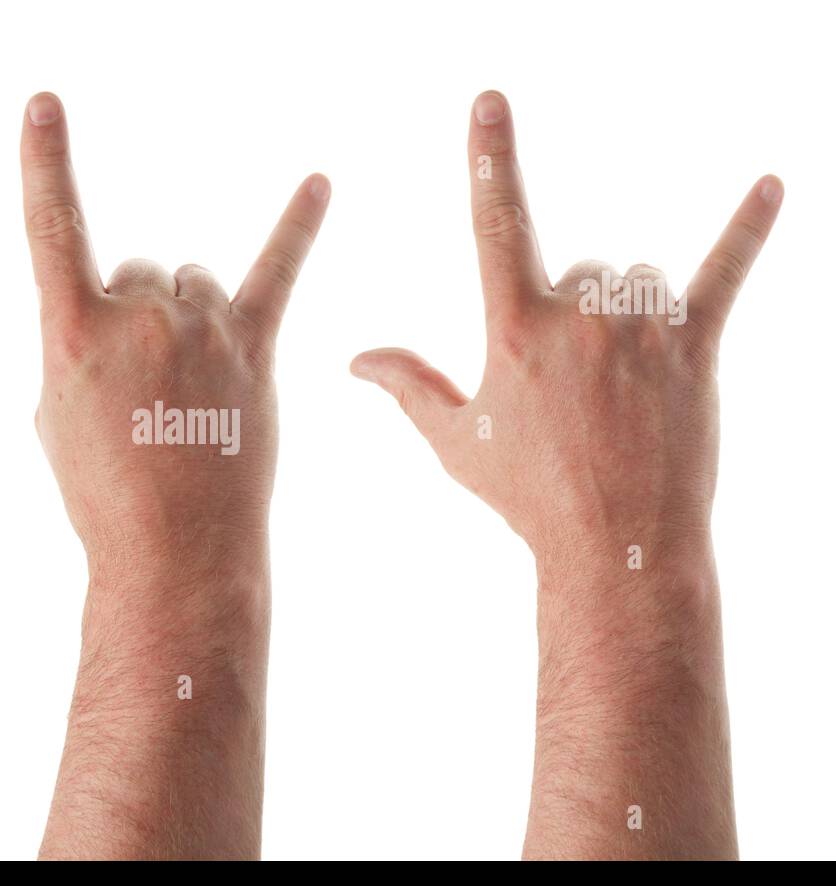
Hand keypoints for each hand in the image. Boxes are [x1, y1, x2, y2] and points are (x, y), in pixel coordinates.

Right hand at [23, 92, 328, 576]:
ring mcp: (203, 331)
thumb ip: (78, 345)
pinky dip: (298, 224)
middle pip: (137, 273)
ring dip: (183, 316)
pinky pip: (277, 271)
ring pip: (190, 281)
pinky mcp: (254, 350)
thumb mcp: (56, 414)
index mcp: (76, 333)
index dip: (45, 163)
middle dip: (132, 317)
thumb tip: (117, 315)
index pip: (53, 228)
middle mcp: (143, 318)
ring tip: (183, 388)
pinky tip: (321, 182)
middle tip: (139, 394)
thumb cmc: (102, 491)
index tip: (43, 104)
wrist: (175, 551)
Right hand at [351, 91, 780, 858]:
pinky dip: (748, 227)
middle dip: (570, 313)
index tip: (489, 101)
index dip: (490, 158)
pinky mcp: (695, 347)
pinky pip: (724, 273)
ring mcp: (641, 328)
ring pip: (631, 280)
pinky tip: (771, 185)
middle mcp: (579, 315)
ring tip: (620, 386)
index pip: (495, 225)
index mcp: (514, 330)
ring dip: (623, 313)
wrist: (616, 544)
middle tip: (575, 392)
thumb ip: (407, 386)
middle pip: (576, 268)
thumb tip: (353, 358)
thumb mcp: (455, 443)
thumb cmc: (529, 498)